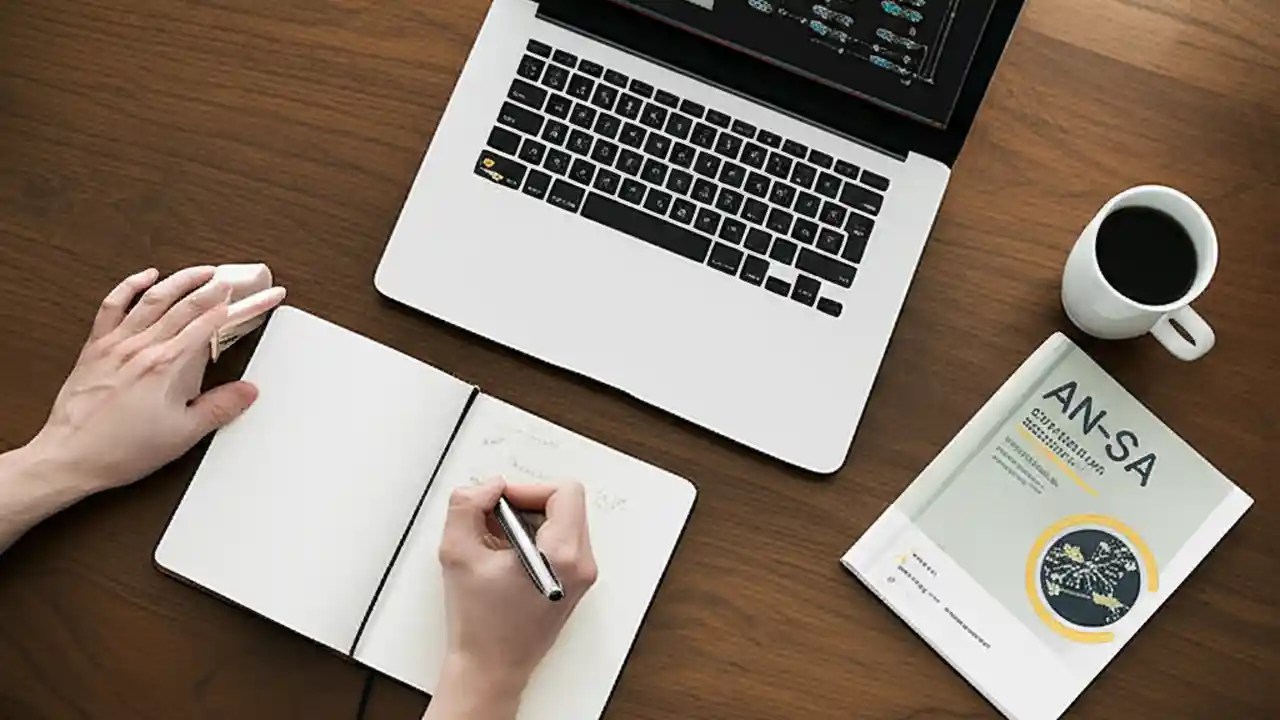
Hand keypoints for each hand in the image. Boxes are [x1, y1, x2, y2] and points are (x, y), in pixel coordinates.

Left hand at [25, 266, 259, 493]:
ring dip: (182, 280)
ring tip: (203, 272)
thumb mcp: (183, 434)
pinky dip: (130, 286)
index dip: (245, 305)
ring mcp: (117, 343)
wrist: (70, 456)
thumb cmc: (121, 449)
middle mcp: (143, 346)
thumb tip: (247, 391)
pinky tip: (145, 277)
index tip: (264, 296)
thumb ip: (219, 408)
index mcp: (168, 365)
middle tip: (239, 280)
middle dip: (218, 288)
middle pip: (188, 304)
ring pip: (155, 297)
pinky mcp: (96, 346)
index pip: (215, 323)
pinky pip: (113, 305)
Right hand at [433, 479, 597, 710]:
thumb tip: (489, 486)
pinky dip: (534, 538)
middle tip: (495, 522)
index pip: (564, 491)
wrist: (489, 669)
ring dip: (528, 521)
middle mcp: (581, 565)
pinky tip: (506, 557)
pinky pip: (561, 541)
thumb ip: (467, 505)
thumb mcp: (457, 553)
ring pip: (563, 520)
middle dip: (526, 504)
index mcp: (563, 556)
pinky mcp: (574, 582)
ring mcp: (581, 575)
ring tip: (497, 544)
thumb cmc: (479, 625)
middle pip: (566, 503)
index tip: (501, 503)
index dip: (527, 488)